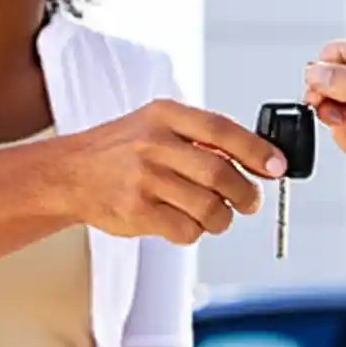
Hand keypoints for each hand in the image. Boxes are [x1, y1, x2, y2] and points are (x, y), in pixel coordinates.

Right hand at [67, 99, 286, 244]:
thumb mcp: (157, 124)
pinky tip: (183, 221)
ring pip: (208, 207)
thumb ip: (201, 136)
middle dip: (246, 194)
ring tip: (215, 216)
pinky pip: (185, 230)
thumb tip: (259, 158)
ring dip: (221, 218)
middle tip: (250, 202)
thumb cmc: (122, 150)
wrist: (68, 174)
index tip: (277, 167)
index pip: (222, 129)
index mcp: (165, 115)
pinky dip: (194, 231)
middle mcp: (154, 143)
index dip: (257, 150)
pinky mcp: (136, 212)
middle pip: (221, 174)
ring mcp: (144, 179)